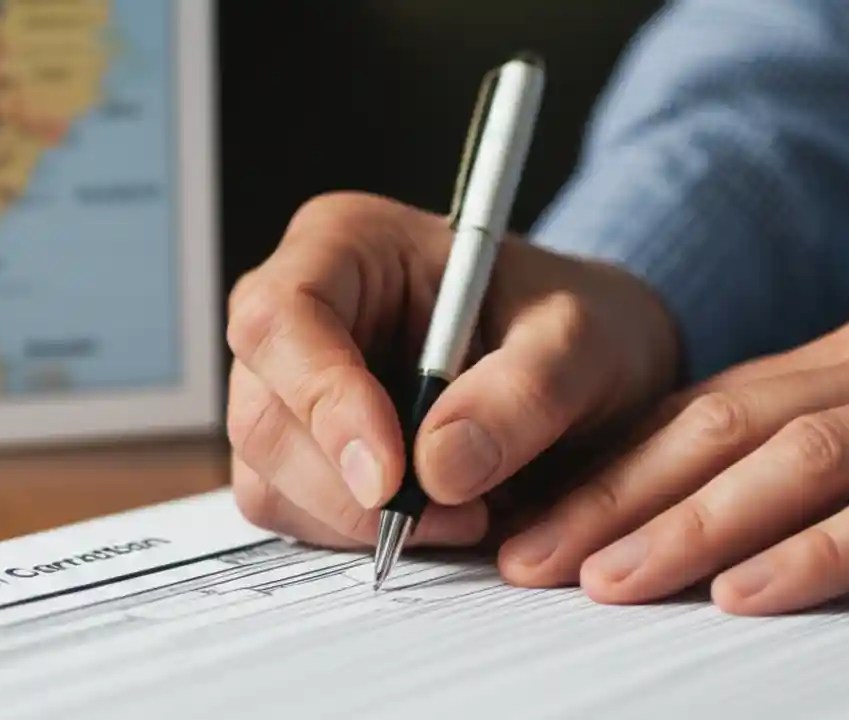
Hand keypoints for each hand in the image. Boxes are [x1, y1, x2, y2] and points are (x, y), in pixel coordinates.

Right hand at [224, 192, 678, 548]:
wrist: (586, 367)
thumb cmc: (569, 324)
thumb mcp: (579, 337)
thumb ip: (523, 391)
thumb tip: (439, 469)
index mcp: (341, 245)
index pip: (281, 318)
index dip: (321, 400)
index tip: (389, 477)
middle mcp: (295, 318)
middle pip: (262, 416)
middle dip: (348, 488)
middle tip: (455, 515)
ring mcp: (287, 393)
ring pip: (268, 480)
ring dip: (360, 522)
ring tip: (466, 514)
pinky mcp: (299, 458)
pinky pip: (293, 517)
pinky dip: (359, 538)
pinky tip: (436, 520)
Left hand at [499, 309, 848, 613]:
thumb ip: (782, 451)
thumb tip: (655, 508)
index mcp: (833, 363)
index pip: (690, 413)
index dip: (601, 471)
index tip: (526, 526)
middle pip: (718, 429)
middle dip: (615, 499)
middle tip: (532, 560)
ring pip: (798, 460)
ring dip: (694, 524)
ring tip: (612, 583)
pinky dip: (822, 552)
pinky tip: (751, 594)